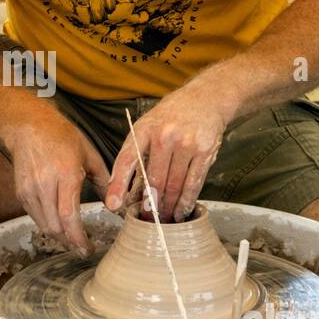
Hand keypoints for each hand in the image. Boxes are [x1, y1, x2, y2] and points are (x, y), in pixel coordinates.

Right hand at [5, 110, 109, 256]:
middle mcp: (44, 185)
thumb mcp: (90, 155)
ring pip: (44, 226)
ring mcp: (30, 190)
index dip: (78, 237)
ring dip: (59, 238)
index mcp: (65, 174)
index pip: (69, 216)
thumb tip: (115, 204)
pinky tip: (60, 226)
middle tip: (84, 250)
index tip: (89, 248)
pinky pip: (36, 217)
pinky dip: (49, 225)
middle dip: (71, 243)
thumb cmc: (62, 137)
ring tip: (73, 241)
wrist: (29, 127)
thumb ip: (104, 181)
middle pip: (55, 226)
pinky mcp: (22, 193)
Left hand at [104, 83, 232, 221]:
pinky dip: (186, 202)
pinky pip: (193, 184)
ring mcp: (187, 143)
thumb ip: (135, 154)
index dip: (118, 186)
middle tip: (147, 220)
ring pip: (174, 186)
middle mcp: (165, 136)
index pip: (126, 161)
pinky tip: (181, 211)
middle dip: (149, 205)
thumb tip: (123, 190)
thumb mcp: (147, 127)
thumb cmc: (170, 117)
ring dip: (168, 207)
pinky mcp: (205, 151)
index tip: (113, 206)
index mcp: (144, 130)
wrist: (204, 99)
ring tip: (164, 220)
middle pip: (154, 180)